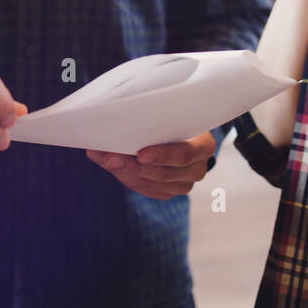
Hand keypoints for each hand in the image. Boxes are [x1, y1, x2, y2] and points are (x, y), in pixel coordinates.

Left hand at [85, 130, 215, 200]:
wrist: (181, 133)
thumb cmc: (176, 119)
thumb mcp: (173, 114)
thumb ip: (152, 118)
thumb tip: (118, 118)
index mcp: (204, 146)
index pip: (185, 154)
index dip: (163, 156)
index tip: (140, 154)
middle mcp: (197, 168)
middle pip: (164, 174)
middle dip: (133, 166)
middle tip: (110, 157)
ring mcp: (183, 184)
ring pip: (149, 184)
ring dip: (123, 172)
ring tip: (103, 158)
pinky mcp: (167, 192)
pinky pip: (143, 189)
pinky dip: (124, 176)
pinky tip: (109, 164)